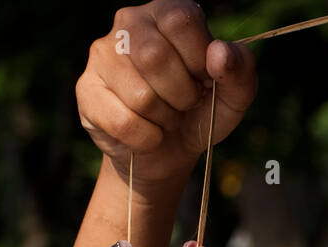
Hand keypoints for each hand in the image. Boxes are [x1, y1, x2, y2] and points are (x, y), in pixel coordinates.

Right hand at [77, 0, 256, 188]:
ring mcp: (102, 54)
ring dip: (164, 118)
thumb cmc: (200, 112)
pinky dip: (147, 138)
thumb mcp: (233, 95)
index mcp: (167, 13)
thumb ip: (241, 70)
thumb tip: (219, 53)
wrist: (168, 151)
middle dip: (182, 94)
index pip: (181, 21)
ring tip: (165, 115)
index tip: (204, 80)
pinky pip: (123, 122)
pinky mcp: (86, 89)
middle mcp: (130, 22)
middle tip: (184, 103)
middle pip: (154, 56)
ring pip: (139, 95)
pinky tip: (147, 132)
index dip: (199, 61)